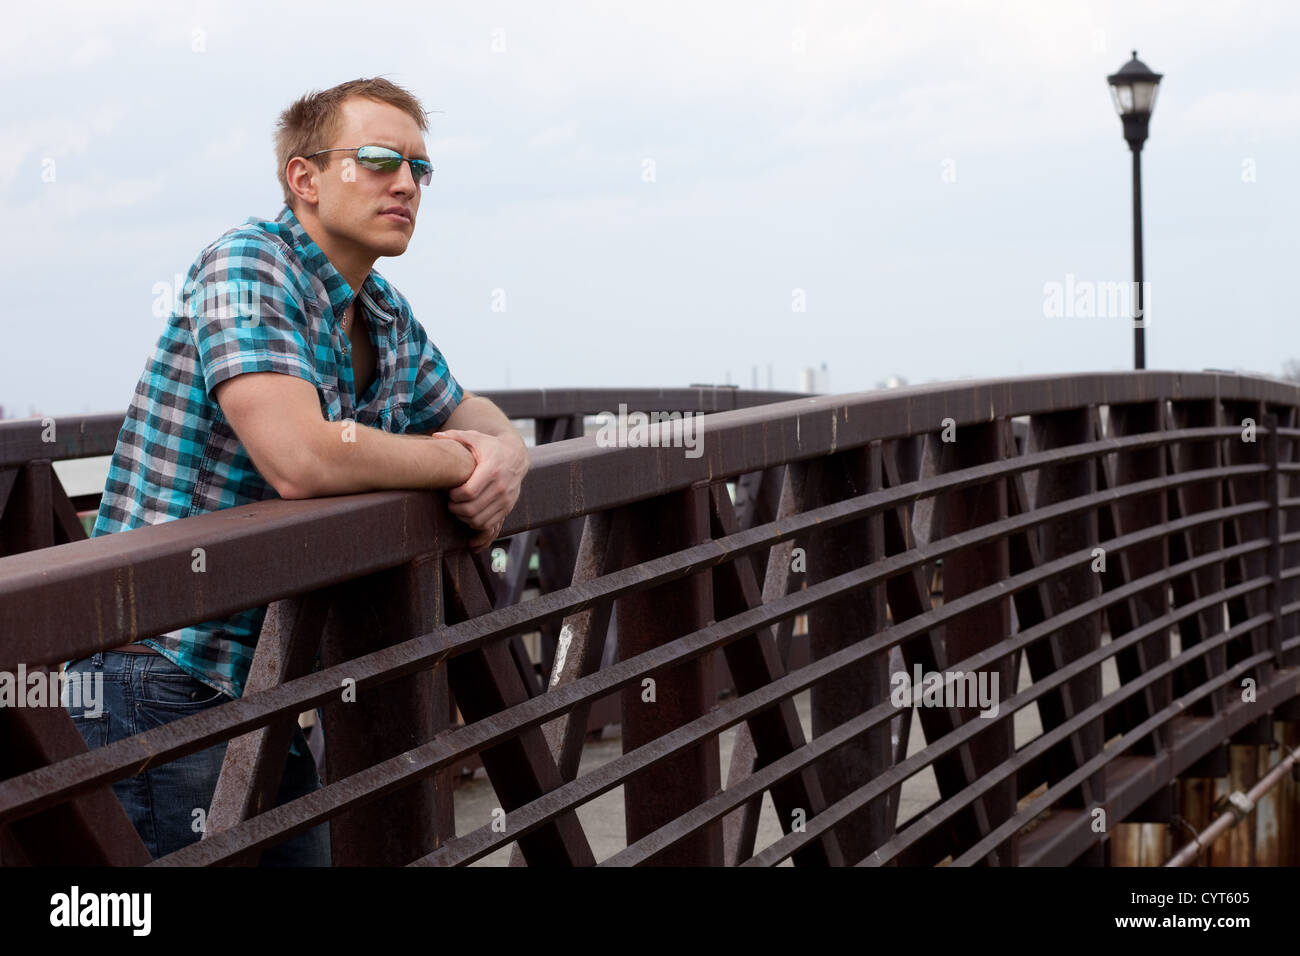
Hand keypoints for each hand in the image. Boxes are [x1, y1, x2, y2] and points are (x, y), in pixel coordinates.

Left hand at [429, 428, 528, 551]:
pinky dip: (477, 528)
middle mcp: (501, 487)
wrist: (516, 455)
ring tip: (459, 509)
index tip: (450, 492)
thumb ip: (455, 437)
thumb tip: (435, 435)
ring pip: (480, 521)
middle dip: (456, 509)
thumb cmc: (490, 446)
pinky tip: (470, 523)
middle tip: (450, 503)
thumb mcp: (474, 438)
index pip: (469, 492)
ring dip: (465, 519)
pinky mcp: (508, 508)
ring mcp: (506, 500)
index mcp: (491, 470)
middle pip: (472, 510)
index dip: (454, 496)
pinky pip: (491, 526)